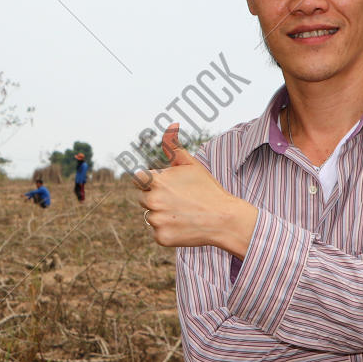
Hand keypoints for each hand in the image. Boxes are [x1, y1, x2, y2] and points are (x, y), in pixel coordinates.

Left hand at [136, 123, 257, 256]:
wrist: (224, 219)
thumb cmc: (207, 189)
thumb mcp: (191, 164)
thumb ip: (173, 147)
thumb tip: (171, 124)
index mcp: (155, 181)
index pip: (139, 179)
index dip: (152, 181)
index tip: (166, 186)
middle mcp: (152, 201)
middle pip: (143, 199)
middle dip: (157, 198)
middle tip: (180, 200)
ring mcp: (156, 220)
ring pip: (151, 216)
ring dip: (163, 215)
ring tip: (183, 213)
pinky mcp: (161, 237)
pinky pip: (158, 232)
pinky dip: (168, 230)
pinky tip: (184, 225)